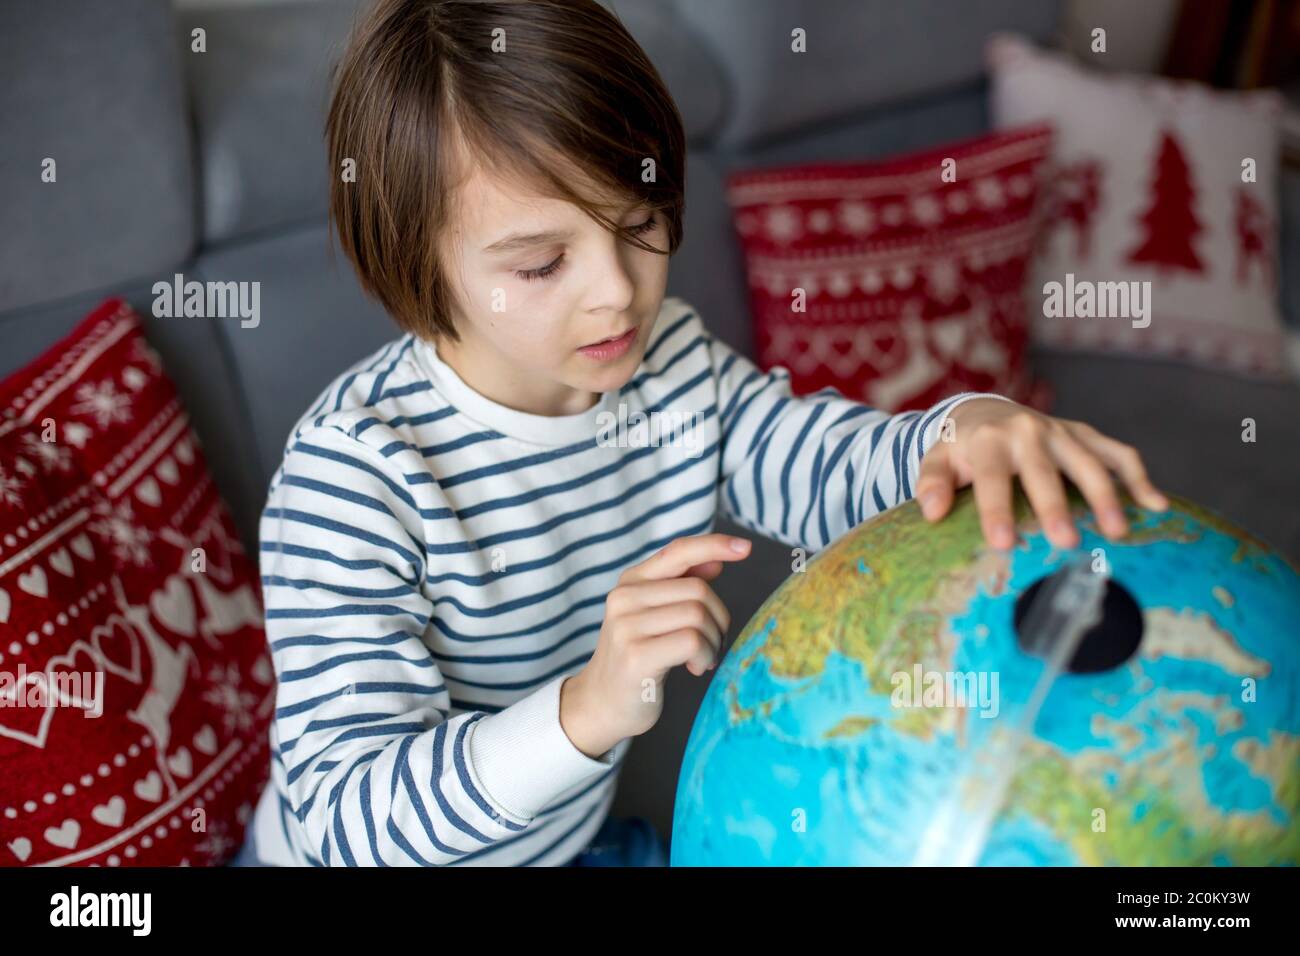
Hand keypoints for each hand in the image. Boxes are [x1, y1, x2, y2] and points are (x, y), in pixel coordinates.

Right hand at [561, 534, 750, 757]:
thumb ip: (681, 587)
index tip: (746, 547)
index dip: (715, 545)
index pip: (678, 552)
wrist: (600, 704)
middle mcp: (624, 597)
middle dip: (718, 618)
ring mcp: (627, 626)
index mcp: (631, 582)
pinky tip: (696, 668)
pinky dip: (705, 655)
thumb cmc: (637, 658)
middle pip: (698, 590)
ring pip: (698, 614)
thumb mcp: (655, 616)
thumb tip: (716, 561)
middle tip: (711, 644)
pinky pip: (693, 641)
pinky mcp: (636, 655)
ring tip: (701, 658)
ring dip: (712, 641)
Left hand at [915, 399, 1168, 550]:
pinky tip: (1156, 505)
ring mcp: (1061, 433)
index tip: (1003, 543)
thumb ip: (932, 482)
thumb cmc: (961, 447)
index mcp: (989, 440)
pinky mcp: (1084, 436)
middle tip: (1066, 541)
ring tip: (1117, 532)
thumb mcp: (938, 459)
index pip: (994, 478)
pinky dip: (1138, 477)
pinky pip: (1117, 454)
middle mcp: (1029, 432)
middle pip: (1045, 472)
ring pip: (1089, 462)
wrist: (984, 411)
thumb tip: (931, 513)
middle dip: (1055, 506)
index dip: (997, 510)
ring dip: (1106, 495)